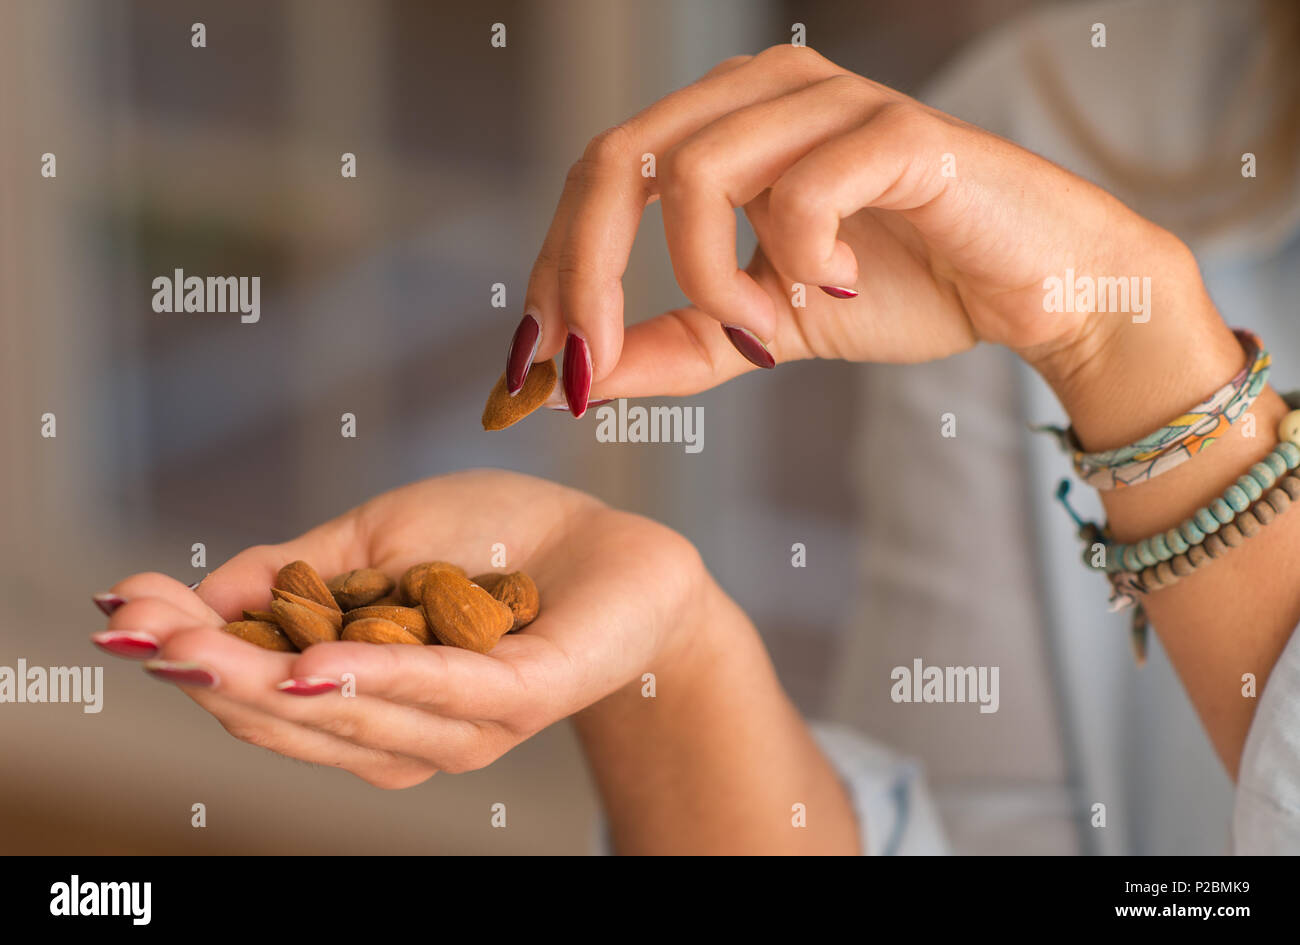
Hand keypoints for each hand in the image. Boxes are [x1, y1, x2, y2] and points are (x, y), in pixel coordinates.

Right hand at [91, 470, 706, 787]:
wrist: (617, 549)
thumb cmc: (499, 542)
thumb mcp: (377, 539)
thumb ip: (292, 571)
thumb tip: (182, 595)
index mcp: (366, 695)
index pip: (266, 687)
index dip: (194, 654)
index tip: (122, 613)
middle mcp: (407, 729)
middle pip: (295, 714)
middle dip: (214, 673)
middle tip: (141, 633)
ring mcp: (465, 726)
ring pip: (355, 716)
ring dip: (272, 682)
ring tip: (198, 647)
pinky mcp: (523, 699)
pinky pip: (444, 695)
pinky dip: (378, 679)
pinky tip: (316, 662)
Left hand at [508, 43, 1192, 414]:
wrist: (1034, 290)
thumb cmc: (906, 288)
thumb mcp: (761, 329)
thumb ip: (675, 345)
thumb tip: (578, 379)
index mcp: (722, 121)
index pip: (597, 175)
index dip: (553, 268)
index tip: (538, 365)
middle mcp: (762, 89)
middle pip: (616, 159)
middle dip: (585, 276)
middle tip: (593, 367)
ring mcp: (828, 98)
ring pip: (694, 176)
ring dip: (712, 282)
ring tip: (769, 331)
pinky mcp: (896, 130)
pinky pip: (800, 193)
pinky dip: (803, 264)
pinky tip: (846, 288)